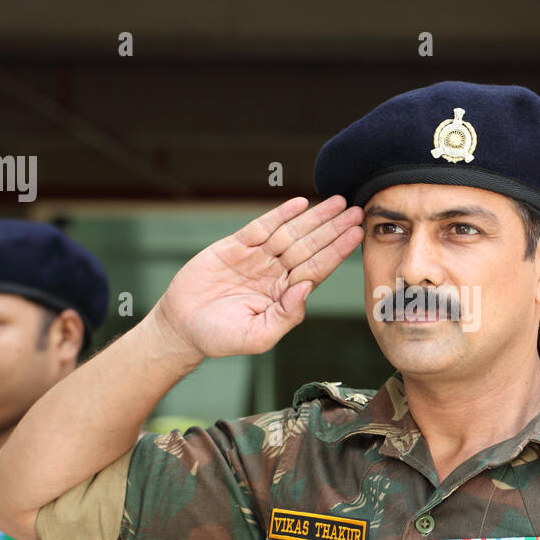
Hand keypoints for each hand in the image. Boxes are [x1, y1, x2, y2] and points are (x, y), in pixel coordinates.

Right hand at [151, 196, 364, 359]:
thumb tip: (307, 288)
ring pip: (291, 233)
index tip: (357, 234)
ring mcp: (257, 258)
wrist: (181, 327)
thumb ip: (286, 315)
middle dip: (333, 228)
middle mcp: (276, 273)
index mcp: (285, 295)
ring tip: (335, 201)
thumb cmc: (220, 337)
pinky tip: (299, 204)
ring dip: (314, 217)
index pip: (318, 268)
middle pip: (310, 246)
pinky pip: (261, 227)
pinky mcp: (235, 247)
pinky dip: (280, 214)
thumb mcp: (258, 336)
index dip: (337, 250)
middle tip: (356, 209)